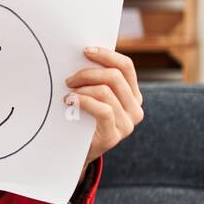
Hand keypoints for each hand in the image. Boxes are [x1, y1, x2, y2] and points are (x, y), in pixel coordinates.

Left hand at [63, 46, 143, 183]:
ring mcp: (127, 124)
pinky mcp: (114, 136)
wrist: (77, 152)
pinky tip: (70, 101)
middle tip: (69, 79)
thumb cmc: (84, 118)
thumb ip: (96, 80)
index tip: (85, 50)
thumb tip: (84, 54)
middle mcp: (135, 108)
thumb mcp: (94, 96)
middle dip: (88, 73)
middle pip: (115, 77)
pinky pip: (102, 109)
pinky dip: (83, 101)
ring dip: (83, 88)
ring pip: (106, 91)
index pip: (126, 67)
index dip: (107, 55)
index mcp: (133, 94)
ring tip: (68, 93)